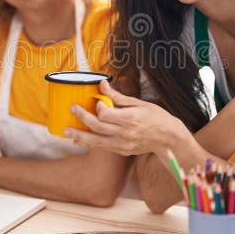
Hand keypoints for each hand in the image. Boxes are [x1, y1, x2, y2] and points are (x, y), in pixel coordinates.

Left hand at [66, 80, 189, 155]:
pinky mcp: (122, 150)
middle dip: (82, 118)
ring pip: (96, 141)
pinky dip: (90, 143)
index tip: (96, 100)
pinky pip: (103, 147)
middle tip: (72, 109)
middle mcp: (125, 133)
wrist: (168, 138)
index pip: (106, 114)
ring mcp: (123, 144)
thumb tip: (102, 84)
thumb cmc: (156, 117)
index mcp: (131, 118)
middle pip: (97, 127)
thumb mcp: (139, 103)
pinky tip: (79, 139)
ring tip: (66, 131)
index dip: (98, 106)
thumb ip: (118, 96)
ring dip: (80, 136)